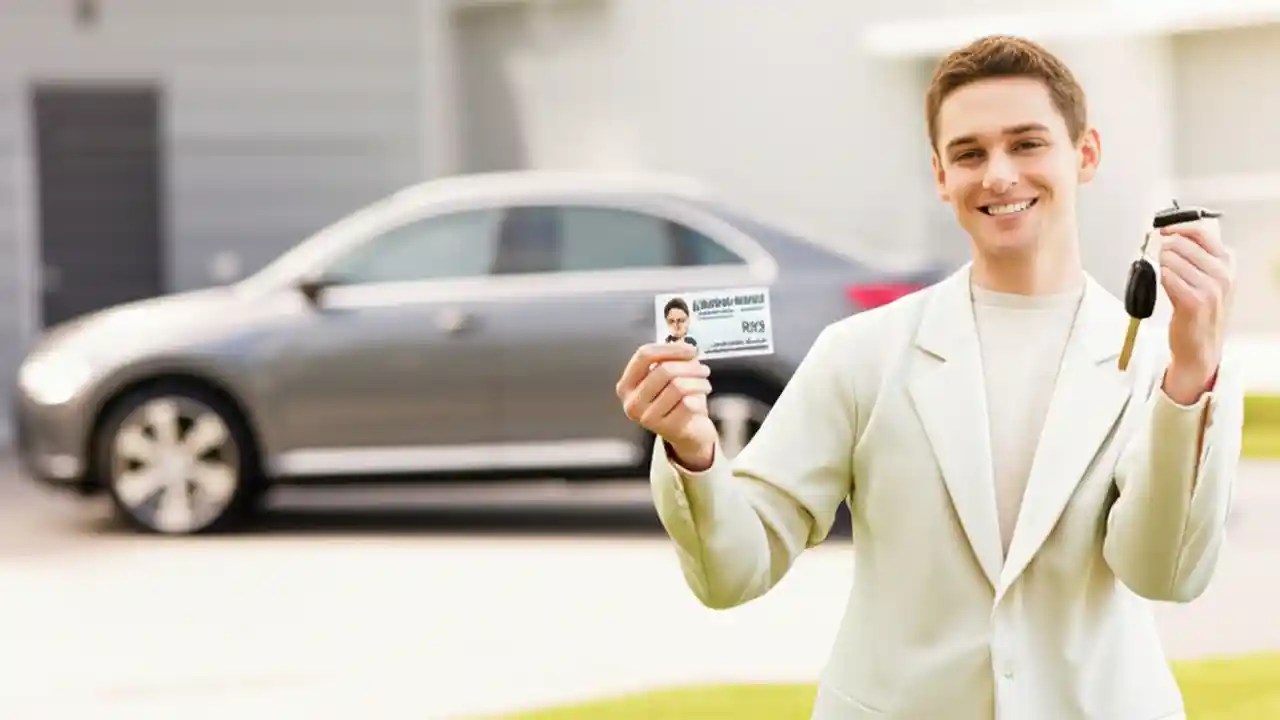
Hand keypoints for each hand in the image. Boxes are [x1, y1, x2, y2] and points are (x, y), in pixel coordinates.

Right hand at [615, 342, 717, 469]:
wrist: (686, 433)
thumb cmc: (676, 401)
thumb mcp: (668, 378)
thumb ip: (673, 359)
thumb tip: (686, 347)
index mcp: (627, 384)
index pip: (644, 355)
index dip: (671, 348)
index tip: (690, 349)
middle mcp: (631, 402)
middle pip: (664, 370)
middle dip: (690, 367)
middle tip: (703, 369)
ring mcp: (646, 418)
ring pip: (678, 387)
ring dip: (698, 382)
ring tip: (705, 384)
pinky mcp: (665, 429)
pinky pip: (688, 404)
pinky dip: (698, 400)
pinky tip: (699, 402)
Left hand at [1157, 217, 1233, 403]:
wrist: (1200, 346)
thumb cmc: (1200, 311)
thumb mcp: (1209, 279)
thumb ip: (1196, 256)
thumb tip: (1171, 234)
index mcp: (1228, 263)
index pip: (1201, 233)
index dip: (1177, 228)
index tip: (1162, 230)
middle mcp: (1222, 274)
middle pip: (1181, 245)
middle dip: (1165, 250)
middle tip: (1160, 260)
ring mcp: (1210, 288)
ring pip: (1171, 260)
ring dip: (1161, 266)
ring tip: (1166, 279)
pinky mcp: (1193, 301)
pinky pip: (1166, 277)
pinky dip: (1160, 280)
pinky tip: (1166, 288)